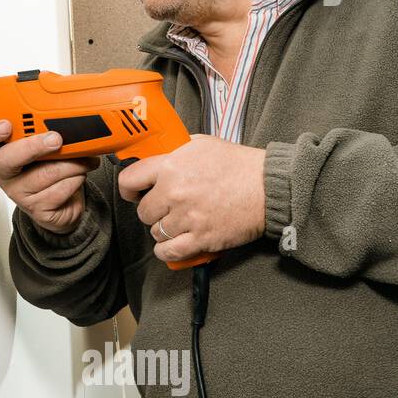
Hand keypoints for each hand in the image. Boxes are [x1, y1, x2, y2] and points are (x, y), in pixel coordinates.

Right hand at [0, 121, 100, 234]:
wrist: (66, 201)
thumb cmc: (52, 167)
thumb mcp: (44, 144)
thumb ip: (44, 130)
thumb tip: (60, 117)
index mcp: (1, 152)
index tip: (6, 125)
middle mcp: (5, 174)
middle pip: (7, 159)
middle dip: (33, 146)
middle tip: (55, 139)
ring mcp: (19, 194)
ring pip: (45, 174)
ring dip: (71, 164)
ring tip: (82, 160)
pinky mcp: (37, 210)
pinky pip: (60, 190)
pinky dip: (76, 179)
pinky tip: (77, 177)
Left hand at [116, 134, 265, 263]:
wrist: (269, 187)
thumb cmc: (238, 165)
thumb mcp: (201, 144)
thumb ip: (174, 152)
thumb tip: (156, 156)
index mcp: (171, 167)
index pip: (129, 180)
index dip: (128, 188)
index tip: (133, 193)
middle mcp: (174, 193)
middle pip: (143, 212)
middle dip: (153, 211)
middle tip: (167, 208)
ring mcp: (187, 218)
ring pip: (156, 232)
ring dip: (164, 230)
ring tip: (179, 223)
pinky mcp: (201, 239)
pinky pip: (168, 252)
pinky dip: (167, 251)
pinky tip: (173, 244)